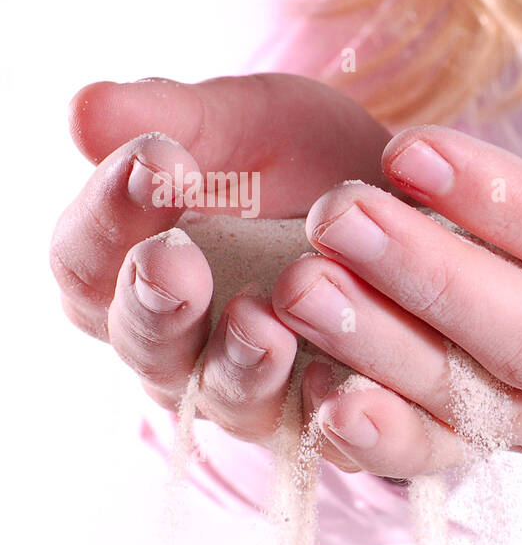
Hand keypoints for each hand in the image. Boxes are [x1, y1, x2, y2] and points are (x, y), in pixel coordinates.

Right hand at [51, 73, 395, 470]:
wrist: (414, 203)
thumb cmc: (304, 160)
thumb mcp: (246, 122)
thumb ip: (171, 116)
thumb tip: (84, 111)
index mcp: (130, 273)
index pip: (86, 260)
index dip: (109, 213)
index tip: (155, 157)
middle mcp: (178, 348)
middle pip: (143, 341)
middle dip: (157, 300)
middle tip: (176, 257)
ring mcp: (251, 392)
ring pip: (228, 396)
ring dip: (241, 364)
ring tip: (263, 325)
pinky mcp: (328, 420)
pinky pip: (321, 433)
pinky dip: (331, 416)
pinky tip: (346, 388)